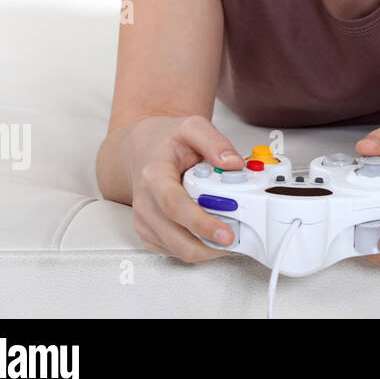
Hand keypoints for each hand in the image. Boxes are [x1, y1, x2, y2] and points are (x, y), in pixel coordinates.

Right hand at [124, 114, 246, 260]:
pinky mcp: (148, 232)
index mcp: (154, 175)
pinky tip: (211, 238)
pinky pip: (173, 251)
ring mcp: (144, 220)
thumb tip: (233, 164)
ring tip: (229, 237)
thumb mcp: (192, 127)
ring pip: (176, 249)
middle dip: (209, 245)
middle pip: (175, 236)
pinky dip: (195, 251)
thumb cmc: (166, 141)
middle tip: (237, 241)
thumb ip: (215, 142)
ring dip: (205, 250)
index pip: (175, 205)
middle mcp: (145, 201)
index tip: (225, 234)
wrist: (142, 149)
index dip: (201, 223)